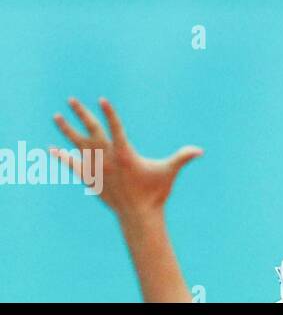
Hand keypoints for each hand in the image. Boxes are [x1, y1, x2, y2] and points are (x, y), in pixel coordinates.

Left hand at [52, 97, 202, 220]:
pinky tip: (51, 149)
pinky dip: (62, 156)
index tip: (102, 99)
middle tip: (71, 99)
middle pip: (91, 131)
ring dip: (66, 130)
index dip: (109, 114)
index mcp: (125, 154)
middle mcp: (107, 159)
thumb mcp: (169, 171)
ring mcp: (96, 168)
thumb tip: (199, 150)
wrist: (137, 215)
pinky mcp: (90, 178)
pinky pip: (72, 164)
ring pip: (78, 145)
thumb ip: (182, 158)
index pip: (116, 128)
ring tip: (56, 117)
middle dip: (81, 114)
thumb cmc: (155, 192)